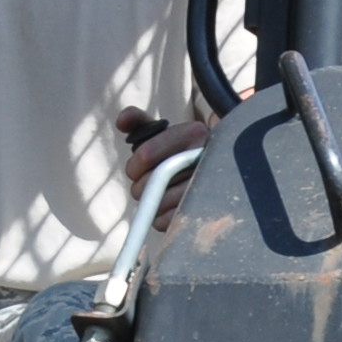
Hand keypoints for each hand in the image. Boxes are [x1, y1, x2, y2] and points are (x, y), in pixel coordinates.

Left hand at [120, 110, 213, 225]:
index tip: (136, 170)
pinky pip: (168, 220)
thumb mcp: (164, 133)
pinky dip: (161, 219)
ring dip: (151, 204)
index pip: (145, 154)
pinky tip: (169, 209)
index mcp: (193, 132)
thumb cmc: (181, 151)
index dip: (134, 167)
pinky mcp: (208, 209)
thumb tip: (122, 120)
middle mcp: (205, 155)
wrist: (219, 173)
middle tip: (147, 186)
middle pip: (150, 181)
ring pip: (159, 202)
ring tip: (160, 197)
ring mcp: (209, 183)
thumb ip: (140, 123)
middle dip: (140, 187)